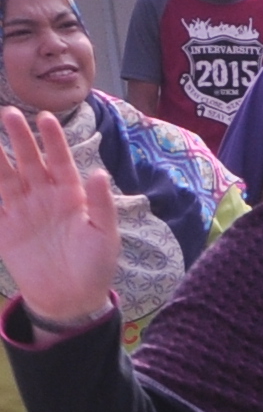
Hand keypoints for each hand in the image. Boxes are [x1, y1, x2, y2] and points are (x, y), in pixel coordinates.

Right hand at [0, 107, 122, 329]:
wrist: (71, 298)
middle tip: (8, 113)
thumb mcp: (104, 235)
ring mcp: (22, 211)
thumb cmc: (95, 265)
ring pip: (5, 177)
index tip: (45, 117)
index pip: (59, 160)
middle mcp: (44, 197)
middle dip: (19, 138)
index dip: (52, 140)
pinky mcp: (5, 228)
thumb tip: (99, 172)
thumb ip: (101, 204)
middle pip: (29, 162)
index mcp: (71, 195)